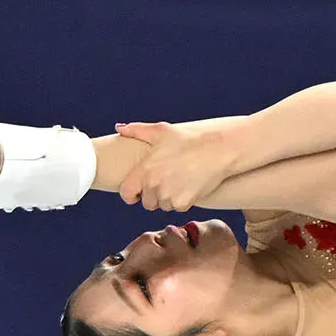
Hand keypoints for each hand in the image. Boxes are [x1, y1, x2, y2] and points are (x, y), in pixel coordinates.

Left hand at [114, 120, 238, 211]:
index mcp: (144, 170)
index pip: (126, 193)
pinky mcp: (184, 203)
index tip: (137, 192)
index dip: (131, 194)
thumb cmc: (188, 139)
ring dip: (168, 199)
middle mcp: (154, 186)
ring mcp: (169, 196)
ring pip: (163, 206)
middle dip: (153, 195)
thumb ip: (137, 130)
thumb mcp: (161, 131)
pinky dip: (182, 201)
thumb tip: (119, 128)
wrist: (217, 150)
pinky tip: (189, 186)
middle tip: (165, 182)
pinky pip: (178, 207)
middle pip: (147, 202)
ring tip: (178, 182)